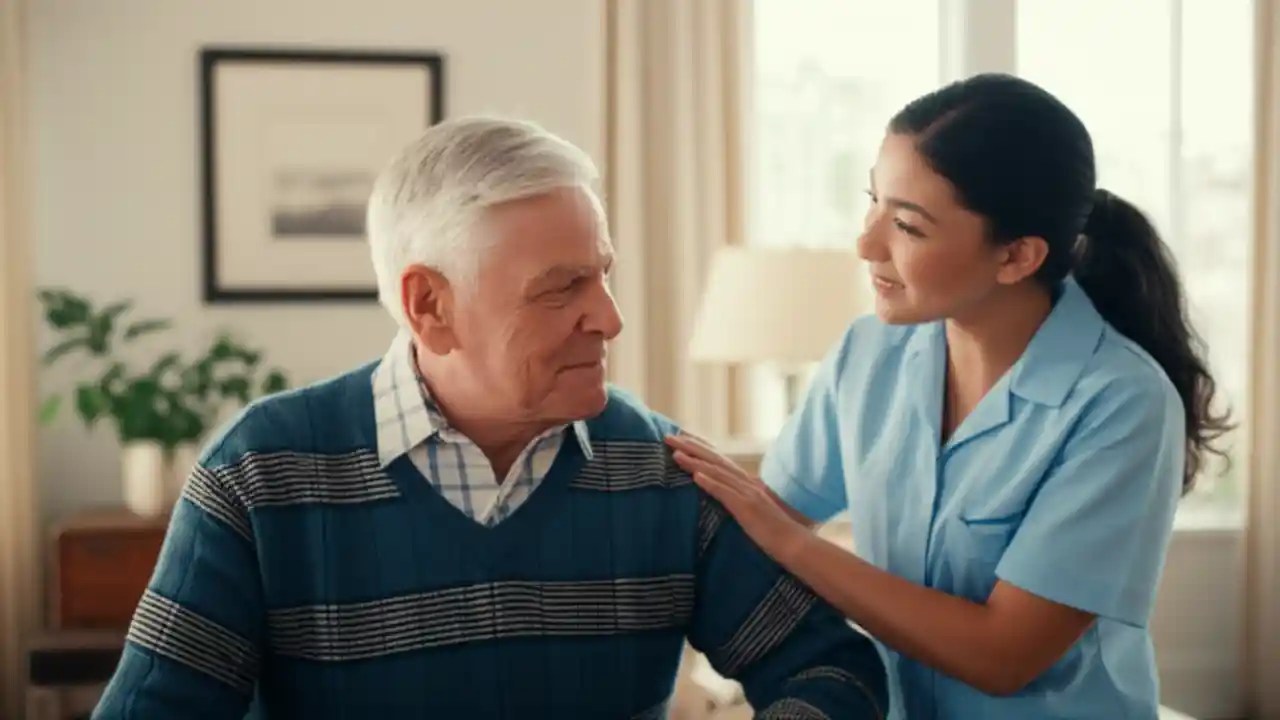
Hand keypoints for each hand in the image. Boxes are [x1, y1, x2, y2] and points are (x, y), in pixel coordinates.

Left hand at [664, 433, 809, 562]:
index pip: (720, 460)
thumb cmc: (773, 533)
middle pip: (715, 459)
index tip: (682, 437)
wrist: (794, 545)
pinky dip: (710, 482)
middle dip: (691, 446)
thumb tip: (719, 497)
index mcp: (747, 483)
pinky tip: (696, 476)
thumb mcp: (752, 512)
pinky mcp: (747, 508)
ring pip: (717, 471)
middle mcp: (746, 483)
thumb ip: (737, 501)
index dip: (701, 447)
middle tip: (669, 436)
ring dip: (695, 461)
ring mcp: (747, 494)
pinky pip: (726, 492)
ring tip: (676, 452)